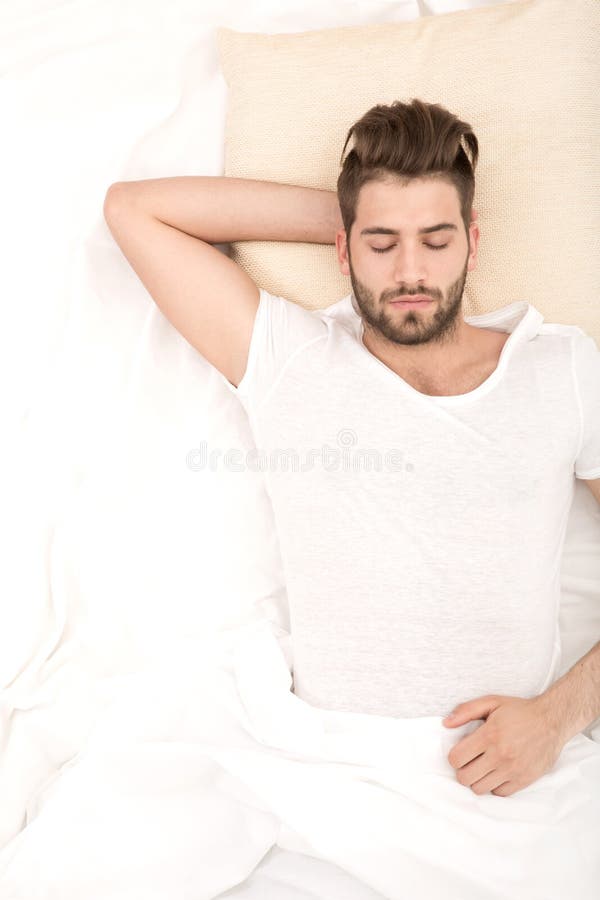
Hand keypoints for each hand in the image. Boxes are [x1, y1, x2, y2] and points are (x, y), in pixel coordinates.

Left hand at [442, 694, 566, 796]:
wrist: (552, 720)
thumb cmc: (519, 711)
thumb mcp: (491, 702)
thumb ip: (466, 711)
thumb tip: (446, 723)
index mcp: (489, 735)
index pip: (457, 758)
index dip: (454, 756)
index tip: (461, 752)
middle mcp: (500, 755)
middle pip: (465, 778)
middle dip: (463, 770)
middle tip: (471, 761)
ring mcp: (513, 770)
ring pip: (480, 789)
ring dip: (478, 779)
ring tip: (484, 767)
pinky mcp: (524, 780)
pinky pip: (499, 793)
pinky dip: (495, 785)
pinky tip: (498, 772)